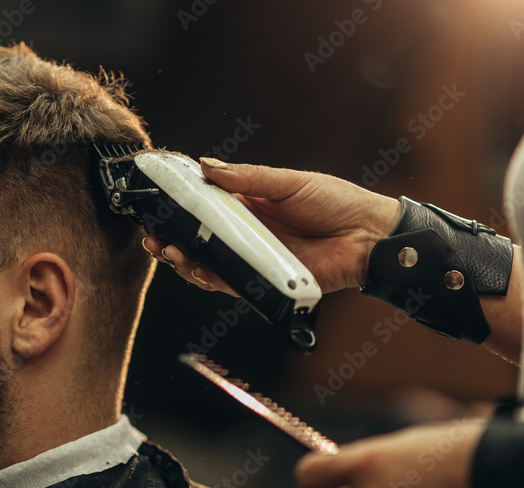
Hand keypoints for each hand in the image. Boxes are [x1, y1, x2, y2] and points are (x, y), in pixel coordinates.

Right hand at [143, 158, 400, 295]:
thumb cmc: (337, 202)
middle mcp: (246, 234)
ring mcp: (253, 259)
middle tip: (153, 236)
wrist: (369, 236)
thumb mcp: (289, 182)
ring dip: (184, 260)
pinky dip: (211, 279)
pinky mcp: (264, 283)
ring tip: (169, 252)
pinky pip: (230, 284)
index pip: (203, 207)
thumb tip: (207, 166)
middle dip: (170, 239)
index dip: (177, 208)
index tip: (155, 205)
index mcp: (248, 204)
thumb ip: (248, 178)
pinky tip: (197, 270)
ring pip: (208, 264)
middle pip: (198, 240)